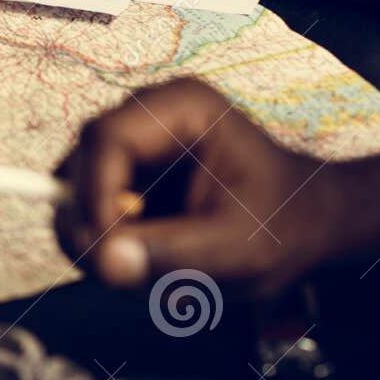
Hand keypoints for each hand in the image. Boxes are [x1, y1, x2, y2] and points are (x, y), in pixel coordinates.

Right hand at [54, 80, 348, 297]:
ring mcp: (130, 143)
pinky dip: (106, 243)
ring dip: (100, 238)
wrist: (302, 223)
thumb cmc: (283, 227)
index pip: (105, 140)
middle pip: (80, 164)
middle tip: (126, 272)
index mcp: (180, 107)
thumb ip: (173, 255)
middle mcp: (145, 115)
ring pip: (77, 192)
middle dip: (94, 223)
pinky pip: (87, 209)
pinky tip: (149, 256)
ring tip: (150, 267)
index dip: (92, 196)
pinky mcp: (122, 173)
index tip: (106, 255)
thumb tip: (105, 264)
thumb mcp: (238, 249)